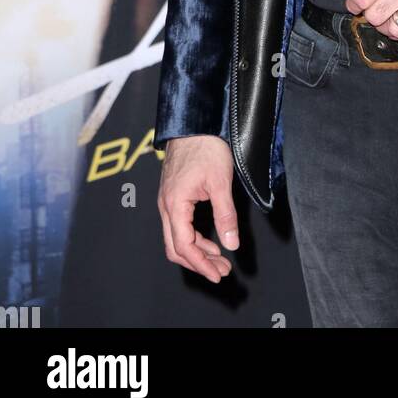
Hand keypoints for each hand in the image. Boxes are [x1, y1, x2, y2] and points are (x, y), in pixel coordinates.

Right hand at [157, 135, 237, 282]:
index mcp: (175, 204)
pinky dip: (193, 237)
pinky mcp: (173, 195)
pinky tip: (210, 240)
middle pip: (175, 247)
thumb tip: (231, 244)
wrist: (194, 123)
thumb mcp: (221, 182)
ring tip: (219, 259)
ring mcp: (167, 200)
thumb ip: (225, 215)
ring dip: (196, 251)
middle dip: (198, 263)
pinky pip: (178, 225)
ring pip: (176, 237)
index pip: (184, 246)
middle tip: (221, 271)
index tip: (218, 274)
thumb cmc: (206, 147)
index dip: (201, 264)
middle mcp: (166, 206)